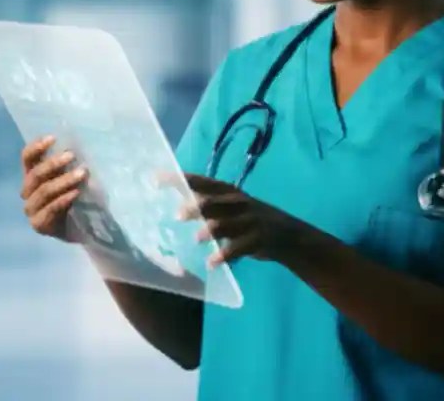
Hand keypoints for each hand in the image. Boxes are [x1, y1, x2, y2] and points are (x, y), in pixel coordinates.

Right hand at [20, 135, 87, 241]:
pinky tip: (76, 193)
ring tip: (82, 174)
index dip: (36, 147)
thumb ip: (71, 165)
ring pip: (44, 191)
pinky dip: (64, 199)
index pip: (27, 158)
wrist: (84, 230)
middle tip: (72, 155)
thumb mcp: (74, 177)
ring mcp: (31, 209)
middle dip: (53, 164)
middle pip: (35, 175)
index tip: (52, 138)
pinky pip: (51, 209)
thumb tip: (76, 148)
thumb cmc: (78, 197)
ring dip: (64, 181)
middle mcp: (27, 191)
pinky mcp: (38, 225)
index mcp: (32, 176)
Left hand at [178, 173, 310, 269]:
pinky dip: (224, 255)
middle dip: (195, 206)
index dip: (179, 179)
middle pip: (213, 201)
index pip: (200, 181)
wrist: (287, 234)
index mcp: (228, 191)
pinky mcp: (257, 240)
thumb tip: (176, 206)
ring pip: (226, 223)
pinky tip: (211, 263)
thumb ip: (208, 205)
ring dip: (210, 231)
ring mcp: (249, 220)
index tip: (156, 179)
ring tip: (196, 239)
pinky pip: (238, 248)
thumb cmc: (249, 219)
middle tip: (177, 215)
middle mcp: (237, 202)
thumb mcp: (231, 206)